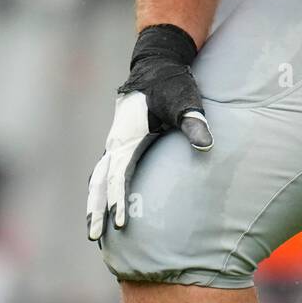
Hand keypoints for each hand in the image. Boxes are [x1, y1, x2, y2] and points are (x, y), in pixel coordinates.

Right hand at [87, 24, 212, 240]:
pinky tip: (106, 205)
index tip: (120, 223)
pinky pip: (107, 173)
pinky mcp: (123, 144)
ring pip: (98, 179)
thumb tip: (207, 144)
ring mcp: (117, 144)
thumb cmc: (170, 83)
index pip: (117, 176)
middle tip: (94, 238)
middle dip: (95, 210)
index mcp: (126, 138)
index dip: (118, 201)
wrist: (157, 64)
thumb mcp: (184, 99)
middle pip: (98, 183)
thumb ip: (193, 121)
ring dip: (94, 203)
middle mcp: (116, 143)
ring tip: (94, 231)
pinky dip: (102, 191)